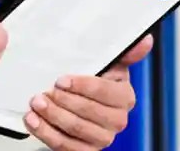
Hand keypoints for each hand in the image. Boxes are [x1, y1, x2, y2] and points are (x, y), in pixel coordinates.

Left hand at [25, 34, 153, 149]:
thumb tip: (145, 40)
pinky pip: (65, 146)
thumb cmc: (95, 80)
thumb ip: (126, 52)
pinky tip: (33, 120)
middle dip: (62, 101)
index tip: (61, 80)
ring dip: (52, 115)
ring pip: (75, 128)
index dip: (81, 86)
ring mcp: (102, 138)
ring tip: (36, 103)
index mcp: (124, 96)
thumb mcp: (109, 63)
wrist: (83, 104)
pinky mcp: (86, 150)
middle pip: (88, 111)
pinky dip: (46, 133)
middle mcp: (117, 120)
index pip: (103, 91)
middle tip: (44, 92)